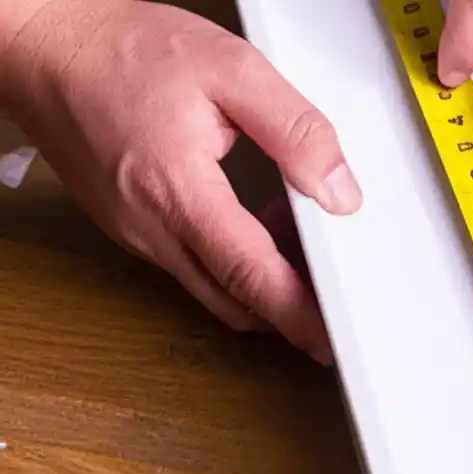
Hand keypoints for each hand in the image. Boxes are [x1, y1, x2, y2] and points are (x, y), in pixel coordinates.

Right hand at [0, 0, 362, 364]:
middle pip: (233, 299)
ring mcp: (134, 233)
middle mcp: (149, 227)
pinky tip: (256, 218)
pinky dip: (231, 258)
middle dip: (289, 307)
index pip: (249, 276)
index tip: (332, 339)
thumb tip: (338, 189)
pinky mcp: (128, 227)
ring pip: (212, 286)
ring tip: (300, 233)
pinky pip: (190, 263)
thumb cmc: (121, 48)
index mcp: (176, 191)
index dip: (297, 315)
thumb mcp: (231, 68)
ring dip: (261, 278)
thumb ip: (295, 131)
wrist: (43, 45)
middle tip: (336, 295)